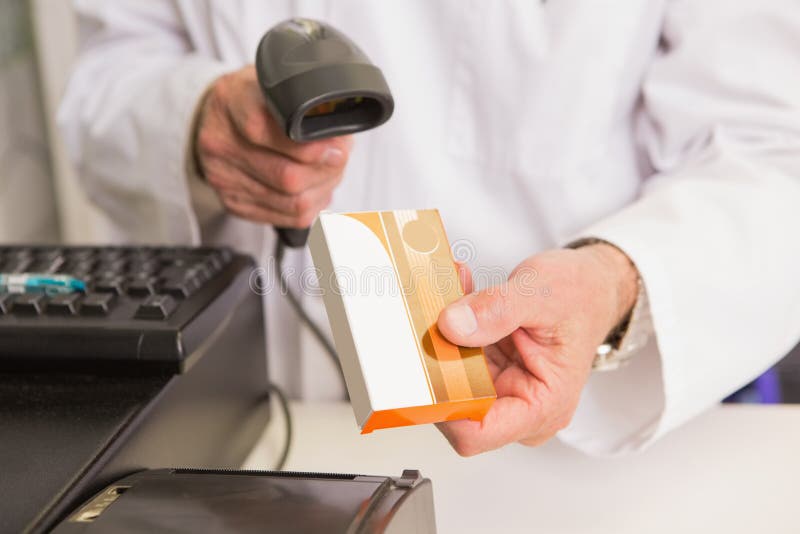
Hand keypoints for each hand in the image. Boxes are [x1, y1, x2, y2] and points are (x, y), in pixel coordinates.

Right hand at [194, 65, 352, 226]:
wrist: (219, 119)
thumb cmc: (257, 100)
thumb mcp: (276, 84)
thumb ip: (306, 105)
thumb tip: (340, 142)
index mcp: (230, 100)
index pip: (266, 131)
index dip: (310, 146)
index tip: (336, 146)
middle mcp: (219, 142)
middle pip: (286, 176)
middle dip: (325, 171)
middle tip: (339, 159)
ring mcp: (223, 177)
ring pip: (292, 202)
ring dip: (322, 190)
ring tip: (330, 173)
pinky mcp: (234, 203)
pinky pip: (287, 217)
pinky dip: (311, 206)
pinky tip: (315, 190)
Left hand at [436, 244, 638, 455]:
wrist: (591, 286)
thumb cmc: (579, 296)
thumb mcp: (541, 293)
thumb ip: (497, 310)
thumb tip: (452, 326)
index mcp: (543, 405)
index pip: (477, 434)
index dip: (445, 410)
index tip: (426, 371)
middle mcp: (521, 405)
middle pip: (458, 408)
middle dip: (439, 365)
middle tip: (430, 321)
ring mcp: (503, 389)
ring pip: (451, 381)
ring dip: (443, 341)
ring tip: (449, 299)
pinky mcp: (489, 371)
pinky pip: (456, 358)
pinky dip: (452, 328)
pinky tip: (459, 297)